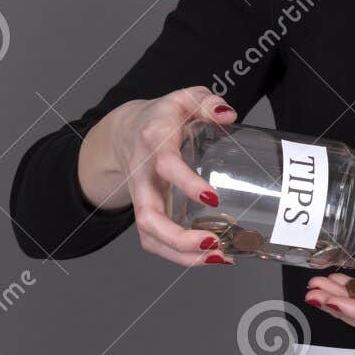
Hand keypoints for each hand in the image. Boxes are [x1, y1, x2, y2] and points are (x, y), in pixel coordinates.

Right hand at [108, 87, 239, 266]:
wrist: (126, 132)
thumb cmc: (163, 117)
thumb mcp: (185, 98)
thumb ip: (207, 101)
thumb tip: (228, 115)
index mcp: (154, 142)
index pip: (166, 165)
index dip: (186, 183)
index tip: (212, 199)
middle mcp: (142, 175)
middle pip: (148, 216)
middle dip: (178, 237)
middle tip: (213, 242)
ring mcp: (141, 198)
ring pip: (150, 236)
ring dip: (182, 255)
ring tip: (219, 257)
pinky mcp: (147, 213)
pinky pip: (157, 242)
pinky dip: (182, 256)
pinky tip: (213, 257)